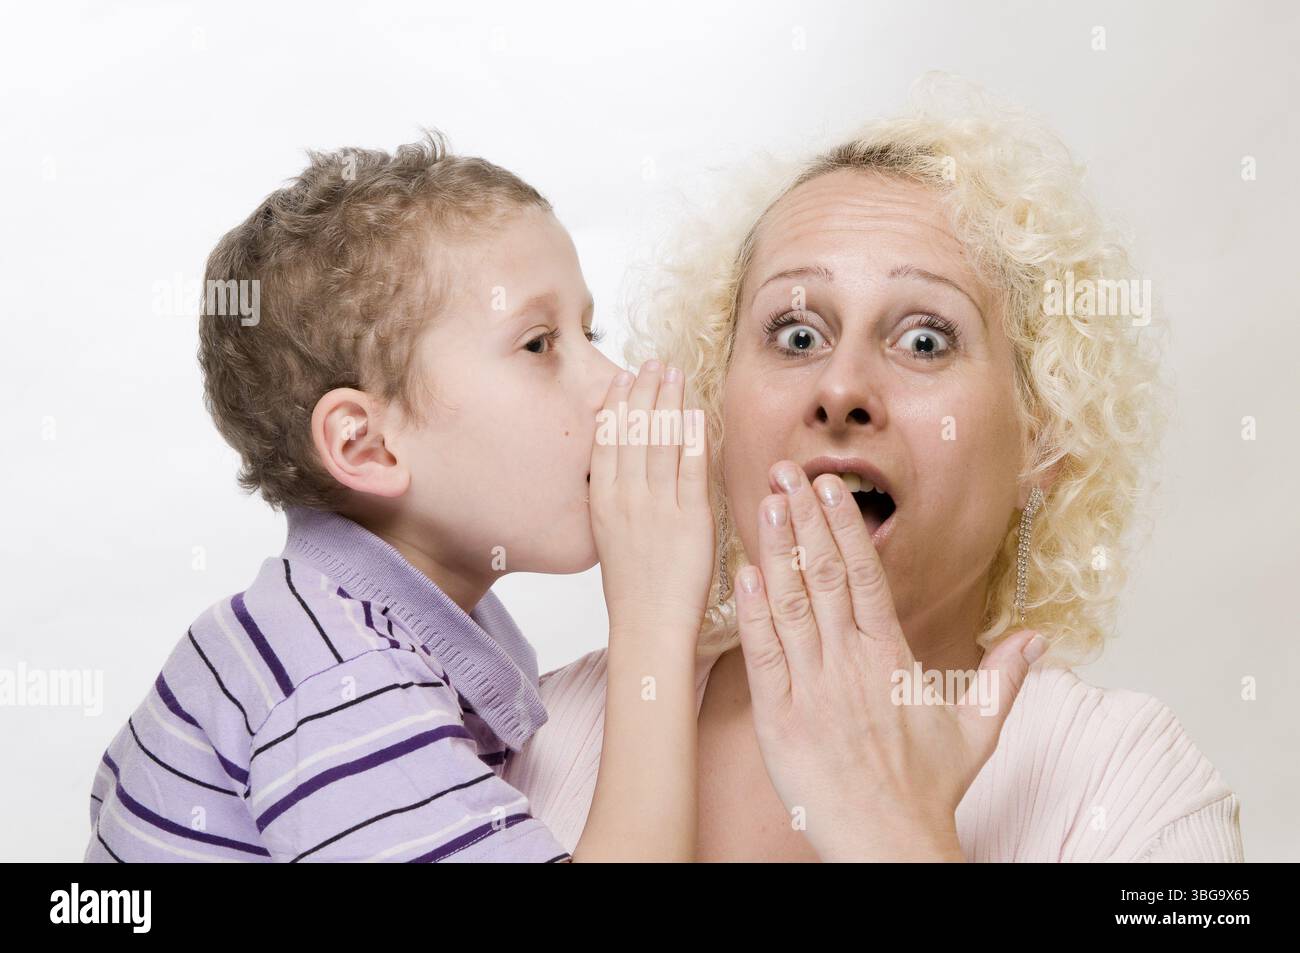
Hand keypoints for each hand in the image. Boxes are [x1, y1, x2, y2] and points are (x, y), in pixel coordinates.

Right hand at [589, 360, 712, 641]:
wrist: (649, 626)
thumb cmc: (633, 586)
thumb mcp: (610, 535)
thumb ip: (616, 498)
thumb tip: (624, 464)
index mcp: (603, 503)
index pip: (608, 441)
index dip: (617, 404)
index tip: (624, 377)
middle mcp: (627, 500)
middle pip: (633, 433)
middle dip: (644, 392)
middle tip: (653, 363)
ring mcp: (658, 509)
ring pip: (660, 443)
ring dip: (668, 403)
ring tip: (675, 375)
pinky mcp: (690, 521)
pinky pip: (691, 470)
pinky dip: (692, 438)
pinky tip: (695, 413)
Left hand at [734, 460, 1043, 860]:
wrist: (890, 843)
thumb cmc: (928, 790)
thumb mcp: (977, 729)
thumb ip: (1002, 676)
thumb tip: (1034, 638)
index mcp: (892, 657)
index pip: (866, 574)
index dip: (844, 525)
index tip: (829, 486)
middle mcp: (851, 662)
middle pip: (825, 574)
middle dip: (802, 518)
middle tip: (783, 470)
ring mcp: (814, 688)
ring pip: (792, 604)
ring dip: (774, 549)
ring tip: (762, 501)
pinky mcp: (780, 718)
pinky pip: (764, 655)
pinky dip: (753, 613)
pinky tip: (743, 573)